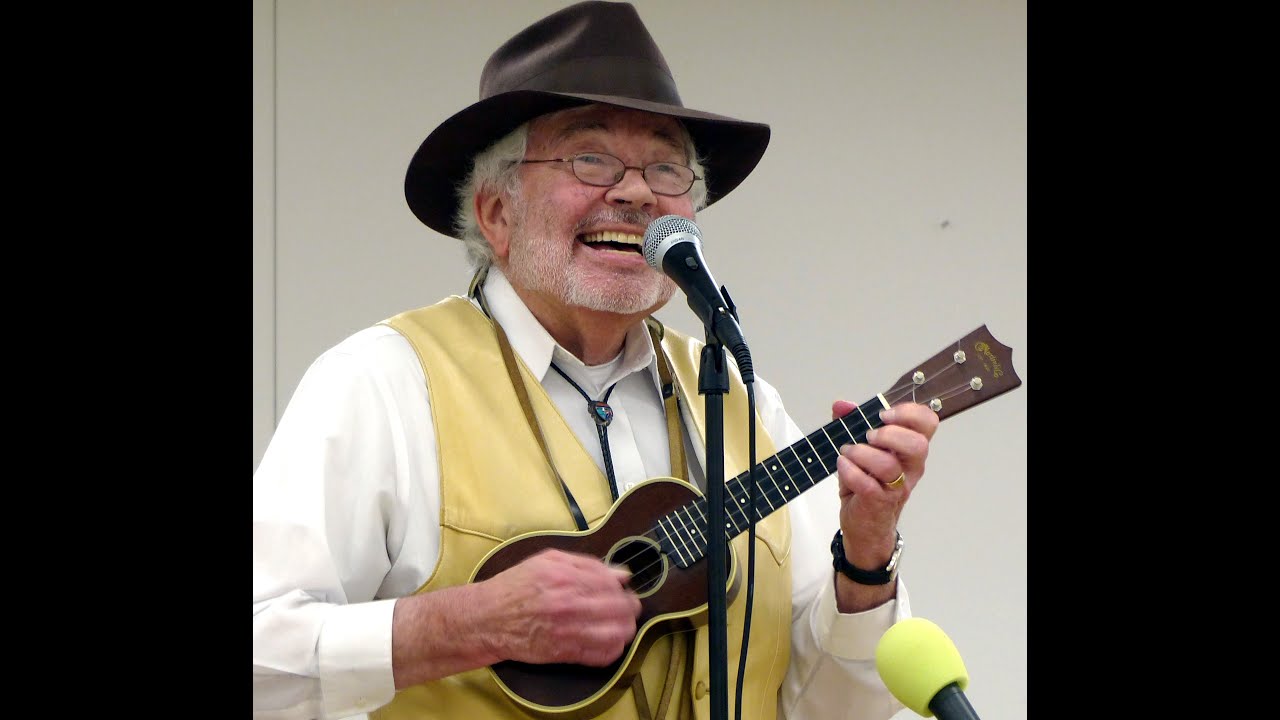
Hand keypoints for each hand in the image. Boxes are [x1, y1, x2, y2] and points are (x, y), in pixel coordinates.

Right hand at [482, 548, 641, 666]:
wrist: (488, 618)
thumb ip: (587, 563)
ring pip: (617, 633)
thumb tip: (620, 573)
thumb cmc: (516, 587)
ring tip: (622, 624)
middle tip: (629, 606)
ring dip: (626, 628)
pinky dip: (613, 649)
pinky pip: (602, 655)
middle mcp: (569, 605)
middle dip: (630, 607)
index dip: (622, 586)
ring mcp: (568, 631)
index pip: (613, 583)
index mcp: (567, 578)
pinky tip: (610, 641)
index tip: (623, 588)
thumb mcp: (548, 561)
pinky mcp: (564, 653)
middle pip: (621, 608)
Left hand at [832, 400, 938, 571]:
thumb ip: (851, 424)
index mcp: (910, 450)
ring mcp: (897, 487)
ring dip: (862, 454)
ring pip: (889, 466)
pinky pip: (868, 485)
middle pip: (917, 445)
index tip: (884, 414)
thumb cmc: (866, 485)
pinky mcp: (879, 503)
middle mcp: (910, 468)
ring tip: (848, 452)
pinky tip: (842, 465)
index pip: (928, 423)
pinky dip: (850, 471)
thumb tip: (841, 404)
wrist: (865, 528)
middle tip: (869, 436)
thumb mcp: (860, 451)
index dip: (910, 412)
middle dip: (890, 434)